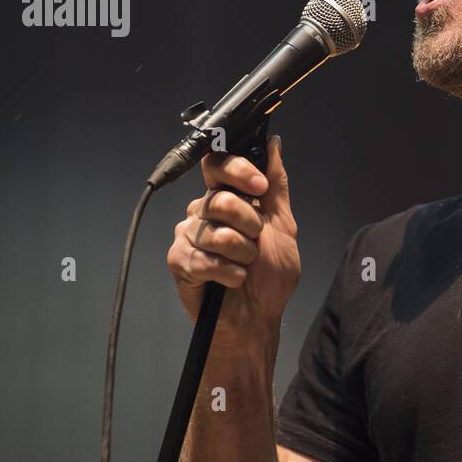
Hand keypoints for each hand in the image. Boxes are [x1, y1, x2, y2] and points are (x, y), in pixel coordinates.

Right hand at [166, 136, 300, 357]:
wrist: (258, 318)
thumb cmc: (270, 277)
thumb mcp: (283, 225)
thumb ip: (276, 185)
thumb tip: (273, 144)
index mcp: (228, 199)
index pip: (219, 165)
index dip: (238, 171)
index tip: (259, 188)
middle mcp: (204, 212)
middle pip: (218, 198)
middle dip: (249, 223)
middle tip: (256, 242)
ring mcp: (189, 235)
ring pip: (214, 231)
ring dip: (242, 254)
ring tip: (245, 266)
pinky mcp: (179, 261)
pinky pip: (201, 258)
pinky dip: (227, 273)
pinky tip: (231, 281)